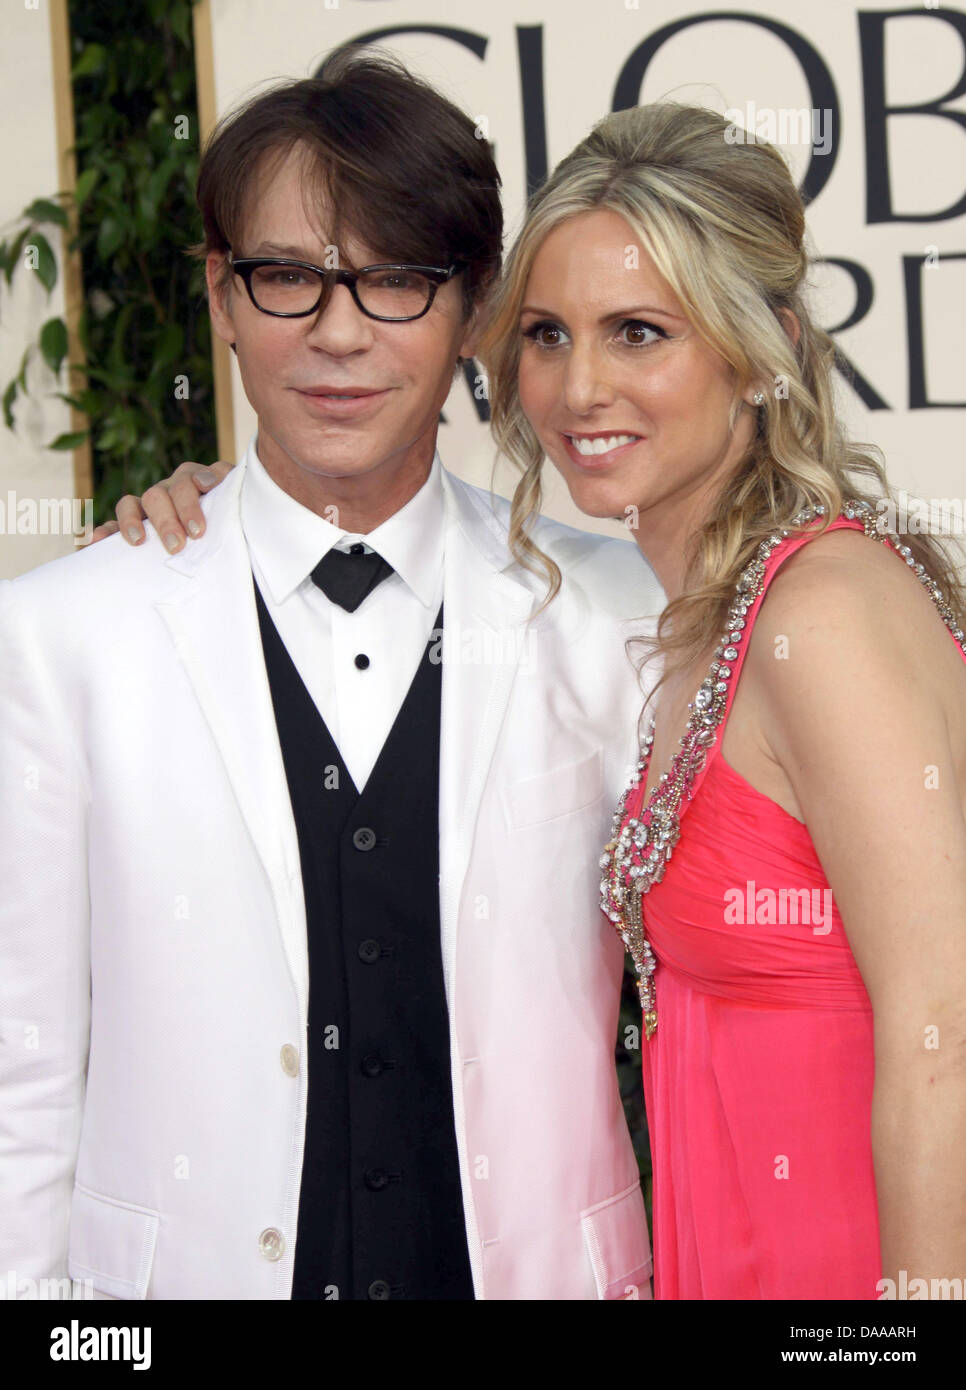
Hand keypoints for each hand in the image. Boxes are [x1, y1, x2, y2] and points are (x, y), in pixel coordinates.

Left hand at [86, 460, 234, 549]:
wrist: (231, 540)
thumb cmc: (193, 557)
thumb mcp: (164, 560)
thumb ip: (135, 557)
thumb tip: (89, 545)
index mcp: (148, 512)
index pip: (128, 508)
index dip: (127, 522)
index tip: (136, 541)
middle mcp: (165, 494)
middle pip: (153, 497)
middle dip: (162, 521)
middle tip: (175, 545)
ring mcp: (190, 483)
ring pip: (180, 483)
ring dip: (186, 506)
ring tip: (197, 531)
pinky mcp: (217, 477)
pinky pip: (212, 470)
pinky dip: (210, 475)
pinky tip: (212, 486)